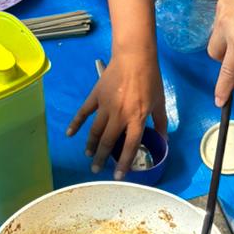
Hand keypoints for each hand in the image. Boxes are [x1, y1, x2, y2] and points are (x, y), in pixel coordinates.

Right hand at [65, 48, 166, 176]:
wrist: (134, 57)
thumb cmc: (150, 79)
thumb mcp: (160, 102)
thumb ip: (160, 123)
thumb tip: (164, 140)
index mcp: (136, 118)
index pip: (129, 146)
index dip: (124, 163)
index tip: (118, 176)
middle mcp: (119, 116)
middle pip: (108, 142)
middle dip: (101, 158)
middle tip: (96, 169)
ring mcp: (105, 106)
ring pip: (95, 131)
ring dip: (90, 145)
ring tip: (88, 156)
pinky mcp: (95, 96)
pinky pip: (83, 112)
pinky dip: (76, 123)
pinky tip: (70, 134)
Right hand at [207, 0, 233, 106]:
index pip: (227, 69)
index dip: (222, 87)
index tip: (219, 101)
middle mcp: (225, 22)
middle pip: (214, 52)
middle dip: (225, 58)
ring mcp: (222, 6)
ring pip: (215, 33)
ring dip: (227, 38)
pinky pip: (220, 16)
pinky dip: (230, 21)